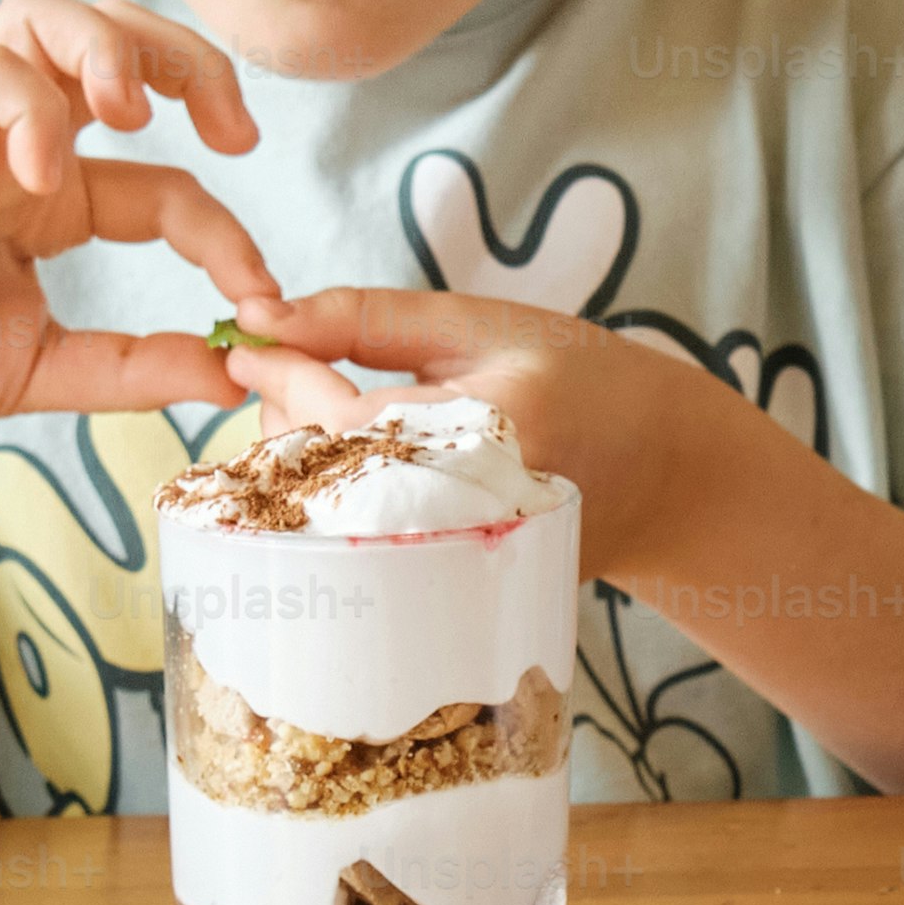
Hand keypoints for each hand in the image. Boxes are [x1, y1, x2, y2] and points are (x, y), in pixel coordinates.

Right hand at [0, 0, 286, 463]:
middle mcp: (19, 151)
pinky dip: (31, 104)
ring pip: (46, 17)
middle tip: (237, 135)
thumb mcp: (45, 370)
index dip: (230, 236)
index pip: (173, 182)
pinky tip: (41, 174)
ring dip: (113, 48)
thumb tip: (241, 373)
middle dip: (195, 63)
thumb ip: (138, 367)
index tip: (262, 303)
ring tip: (134, 118)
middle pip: (122, 42)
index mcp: (56, 202)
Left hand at [219, 286, 723, 587]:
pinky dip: (332, 502)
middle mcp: (471, 510)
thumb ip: (365, 318)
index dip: (281, 375)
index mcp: (490, 428)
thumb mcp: (481, 324)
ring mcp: (459, 560)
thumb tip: (256, 319)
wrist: (662, 474)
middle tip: (299, 371)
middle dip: (287, 418)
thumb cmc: (577, 378)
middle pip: (322, 475)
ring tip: (337, 414)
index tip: (241, 342)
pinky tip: (356, 466)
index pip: (342, 415)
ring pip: (325, 517)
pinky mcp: (445, 587)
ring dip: (305, 461)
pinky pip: (351, 546)